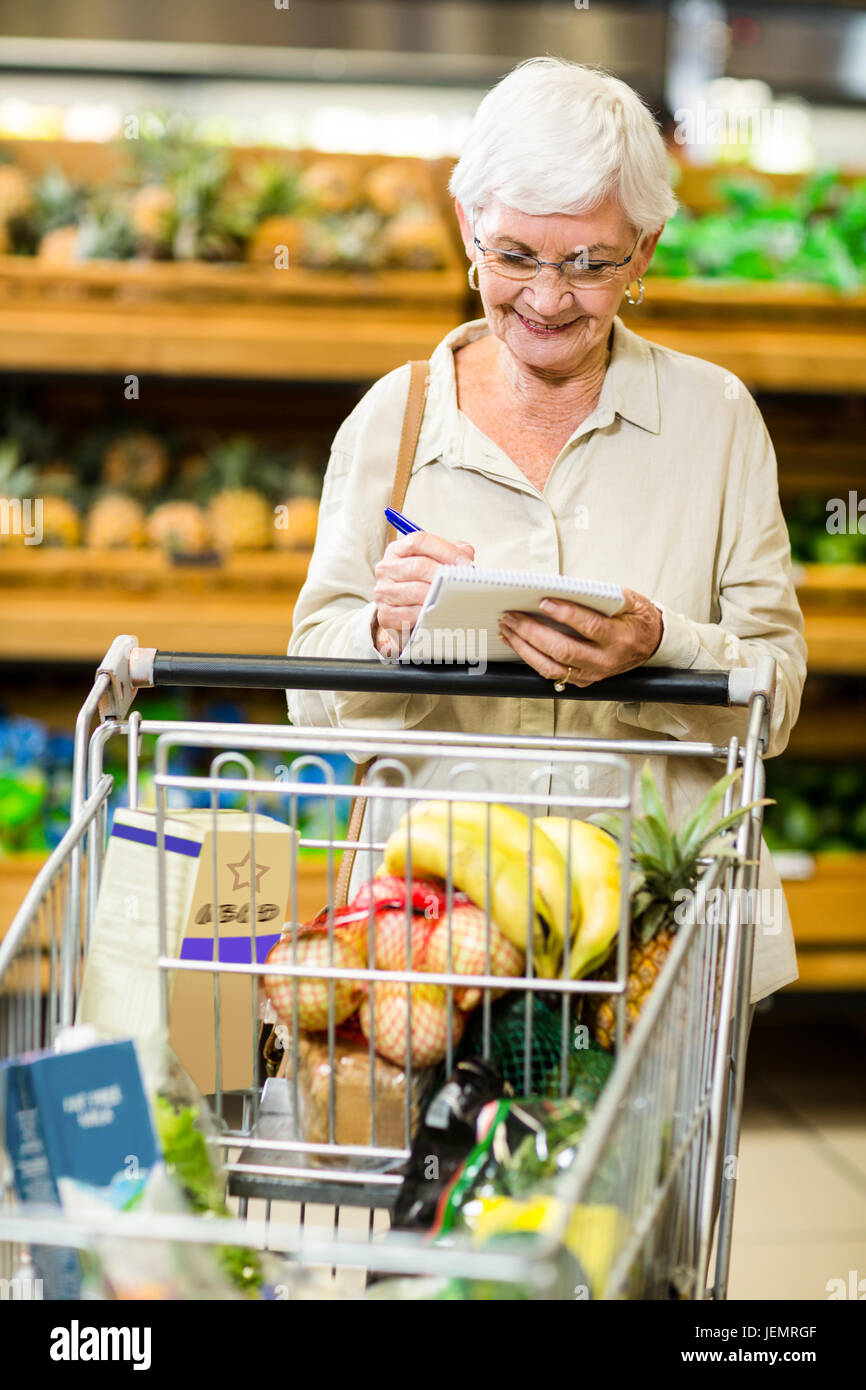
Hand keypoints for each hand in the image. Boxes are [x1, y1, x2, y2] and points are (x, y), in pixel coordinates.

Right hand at [373, 530, 474, 656]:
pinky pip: (410, 614)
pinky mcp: (385, 614)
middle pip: (418, 565)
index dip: (445, 550)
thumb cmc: (422, 583)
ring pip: (416, 591)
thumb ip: (451, 553)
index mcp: (397, 550)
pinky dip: (428, 614)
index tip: (466, 563)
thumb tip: (467, 554)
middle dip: (445, 575)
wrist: (403, 612)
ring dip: (438, 595)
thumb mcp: (434, 563)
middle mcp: (386, 568)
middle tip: (463, 582)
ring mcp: (383, 591)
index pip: (419, 541)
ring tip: (455, 598)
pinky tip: (439, 613)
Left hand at [498, 588, 662, 686]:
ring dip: (524, 647)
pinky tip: (517, 642)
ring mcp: (591, 674)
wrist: (652, 646)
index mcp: (619, 638)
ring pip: (551, 666)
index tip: (543, 602)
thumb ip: (604, 594)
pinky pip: (550, 673)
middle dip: (532, 632)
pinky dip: (530, 658)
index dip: (566, 614)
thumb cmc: (638, 620)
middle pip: (562, 650)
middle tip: (512, 616)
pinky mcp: (582, 680)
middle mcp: (604, 660)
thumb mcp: (631, 601)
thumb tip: (568, 587)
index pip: (590, 626)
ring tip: (507, 628)